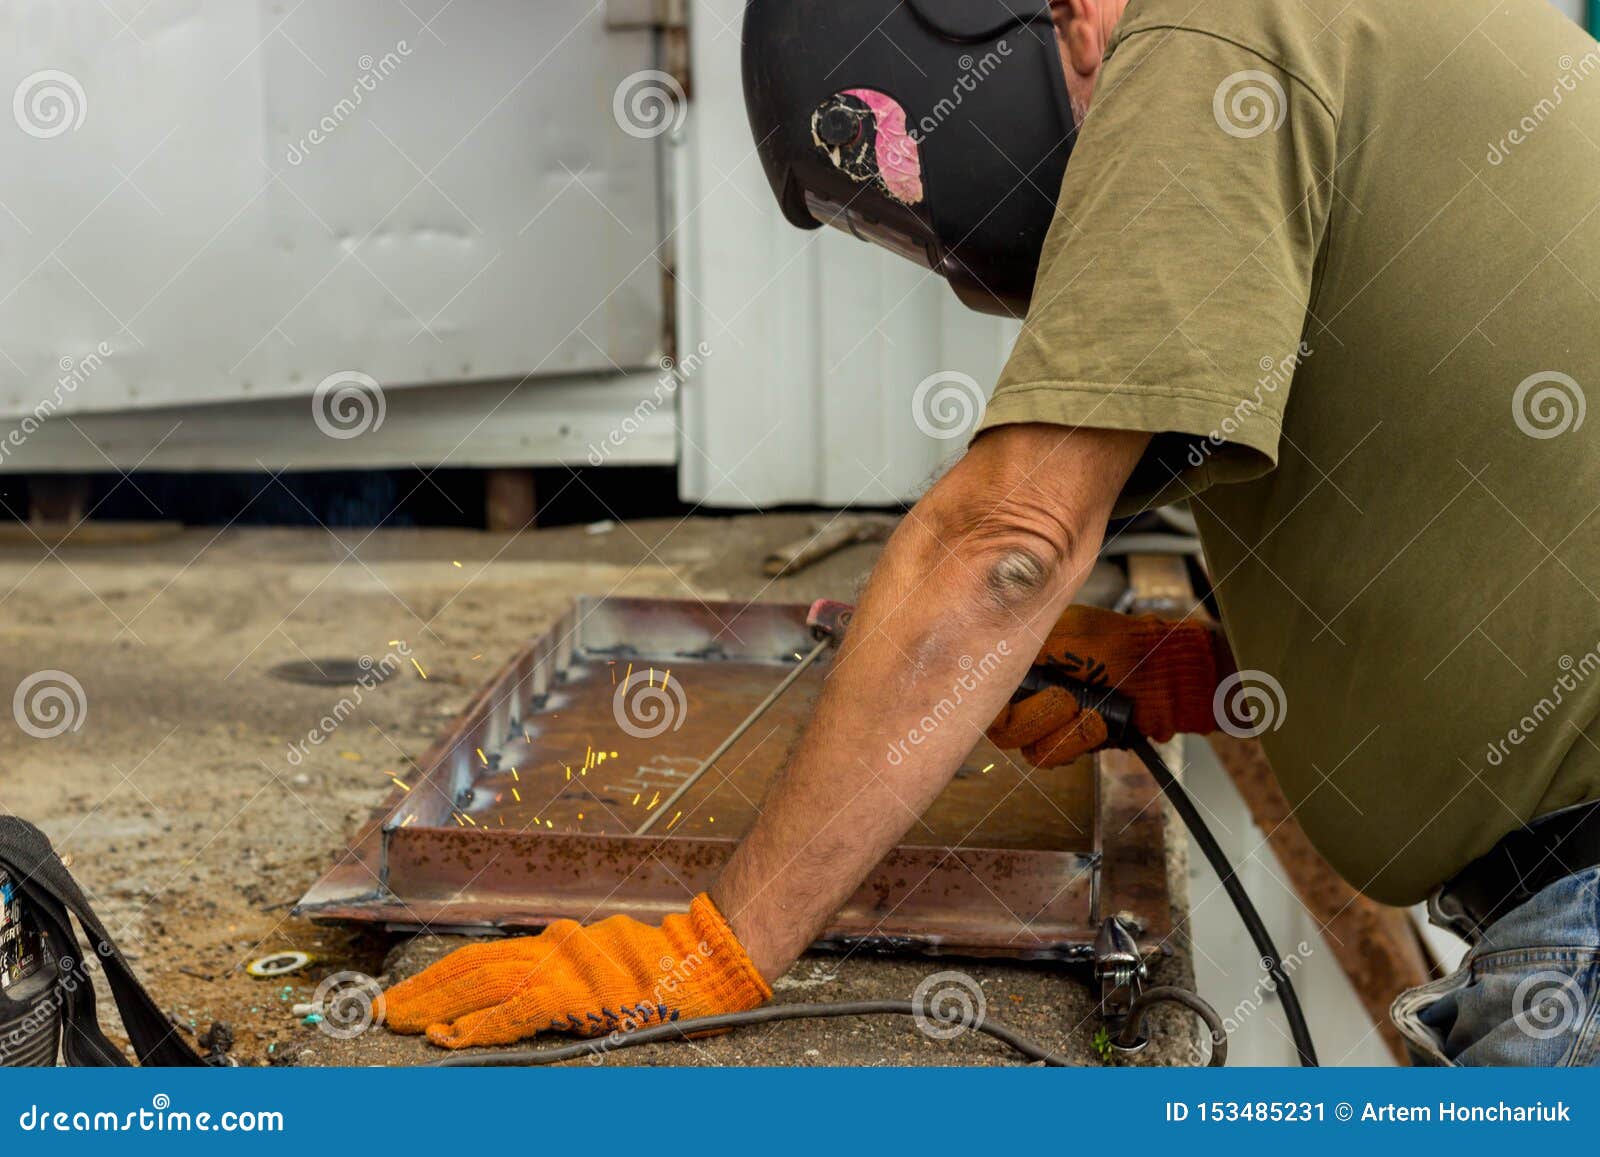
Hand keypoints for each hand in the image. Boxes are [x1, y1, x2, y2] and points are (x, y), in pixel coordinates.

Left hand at [381, 893, 769, 1047]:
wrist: (706, 964)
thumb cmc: (666, 970)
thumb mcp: (606, 963)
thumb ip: (564, 973)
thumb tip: (521, 993)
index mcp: (557, 943)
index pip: (483, 958)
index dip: (439, 977)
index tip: (405, 995)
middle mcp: (553, 948)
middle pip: (470, 966)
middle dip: (421, 989)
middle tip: (381, 1010)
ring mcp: (562, 969)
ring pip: (480, 982)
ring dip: (434, 1004)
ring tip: (397, 1021)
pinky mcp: (574, 995)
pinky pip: (513, 1012)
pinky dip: (477, 1024)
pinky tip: (449, 1036)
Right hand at [987, 605, 1232, 765]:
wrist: (1160, 669)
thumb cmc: (1116, 643)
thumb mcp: (1063, 630)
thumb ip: (1022, 644)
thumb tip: (988, 650)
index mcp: (1020, 667)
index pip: (984, 695)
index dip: (987, 703)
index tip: (1008, 696)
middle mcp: (1029, 697)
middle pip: (1004, 731)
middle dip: (1037, 717)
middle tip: (1066, 698)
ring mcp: (1051, 725)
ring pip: (1033, 750)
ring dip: (1065, 732)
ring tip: (1092, 711)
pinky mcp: (1074, 745)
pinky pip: (1060, 758)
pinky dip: (1081, 740)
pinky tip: (1100, 722)